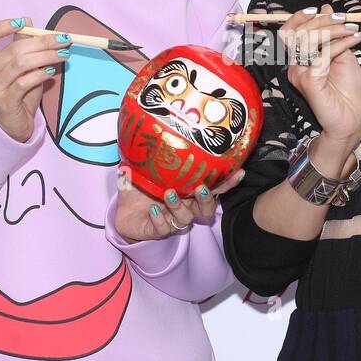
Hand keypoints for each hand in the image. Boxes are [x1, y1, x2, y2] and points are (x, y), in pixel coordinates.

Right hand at [0, 17, 71, 141]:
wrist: (12, 127)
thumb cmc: (17, 95)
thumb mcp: (20, 69)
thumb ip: (22, 47)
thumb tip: (29, 23)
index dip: (2, 26)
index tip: (24, 22)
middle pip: (13, 50)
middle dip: (42, 42)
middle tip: (63, 40)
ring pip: (21, 64)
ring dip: (46, 56)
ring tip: (64, 54)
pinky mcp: (3, 101)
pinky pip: (25, 82)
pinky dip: (40, 74)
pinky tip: (52, 71)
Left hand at [111, 166, 247, 241]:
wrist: (121, 211)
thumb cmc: (140, 187)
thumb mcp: (146, 168)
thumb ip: (153, 154)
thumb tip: (151, 130)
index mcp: (188, 190)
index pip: (213, 187)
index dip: (227, 182)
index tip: (239, 171)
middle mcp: (185, 206)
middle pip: (206, 208)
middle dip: (207, 199)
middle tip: (200, 188)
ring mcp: (172, 220)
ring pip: (186, 218)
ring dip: (179, 206)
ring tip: (168, 193)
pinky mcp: (157, 231)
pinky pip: (164, 229)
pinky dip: (160, 220)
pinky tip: (154, 210)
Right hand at [279, 4, 360, 152]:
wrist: (354, 117)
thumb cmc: (348, 91)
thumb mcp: (343, 55)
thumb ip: (333, 34)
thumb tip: (326, 9)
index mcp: (300, 59)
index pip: (289, 32)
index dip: (300, 17)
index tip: (322, 10)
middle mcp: (296, 66)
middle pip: (297, 32)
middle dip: (322, 21)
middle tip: (344, 19)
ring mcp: (300, 74)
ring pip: (307, 40)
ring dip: (333, 30)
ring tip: (352, 29)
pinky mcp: (308, 81)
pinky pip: (322, 54)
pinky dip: (341, 44)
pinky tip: (355, 41)